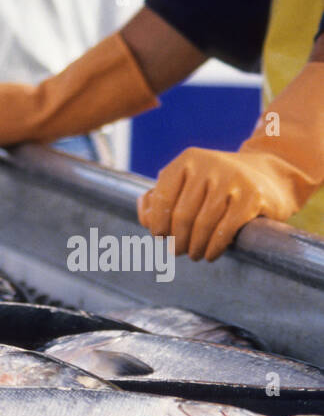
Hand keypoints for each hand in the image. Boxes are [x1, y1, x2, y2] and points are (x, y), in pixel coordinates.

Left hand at [137, 148, 308, 260]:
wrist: (269, 177)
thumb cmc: (216, 188)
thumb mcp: (186, 186)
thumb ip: (158, 201)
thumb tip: (146, 216)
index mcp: (186, 161)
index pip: (162, 199)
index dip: (158, 224)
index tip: (161, 237)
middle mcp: (208, 165)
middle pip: (182, 215)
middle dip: (177, 240)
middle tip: (178, 251)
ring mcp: (232, 179)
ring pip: (202, 224)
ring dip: (195, 247)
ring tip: (194, 254)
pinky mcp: (252, 195)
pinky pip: (225, 229)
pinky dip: (214, 247)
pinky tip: (210, 254)